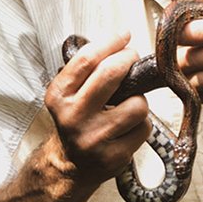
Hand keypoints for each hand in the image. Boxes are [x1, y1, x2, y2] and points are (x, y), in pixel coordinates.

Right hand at [42, 30, 151, 189]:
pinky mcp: (114, 155)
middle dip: (128, 59)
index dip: (110, 43)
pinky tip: (128, 126)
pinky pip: (144, 127)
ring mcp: (94, 138)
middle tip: (131, 58)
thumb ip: (86, 70)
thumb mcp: (67, 93)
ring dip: (138, 99)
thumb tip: (120, 42)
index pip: (87, 60)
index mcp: (59, 96)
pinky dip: (141, 123)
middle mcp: (73, 116)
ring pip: (136, 104)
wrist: (69, 164)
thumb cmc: (75, 120)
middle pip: (110, 74)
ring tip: (128, 104)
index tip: (123, 37)